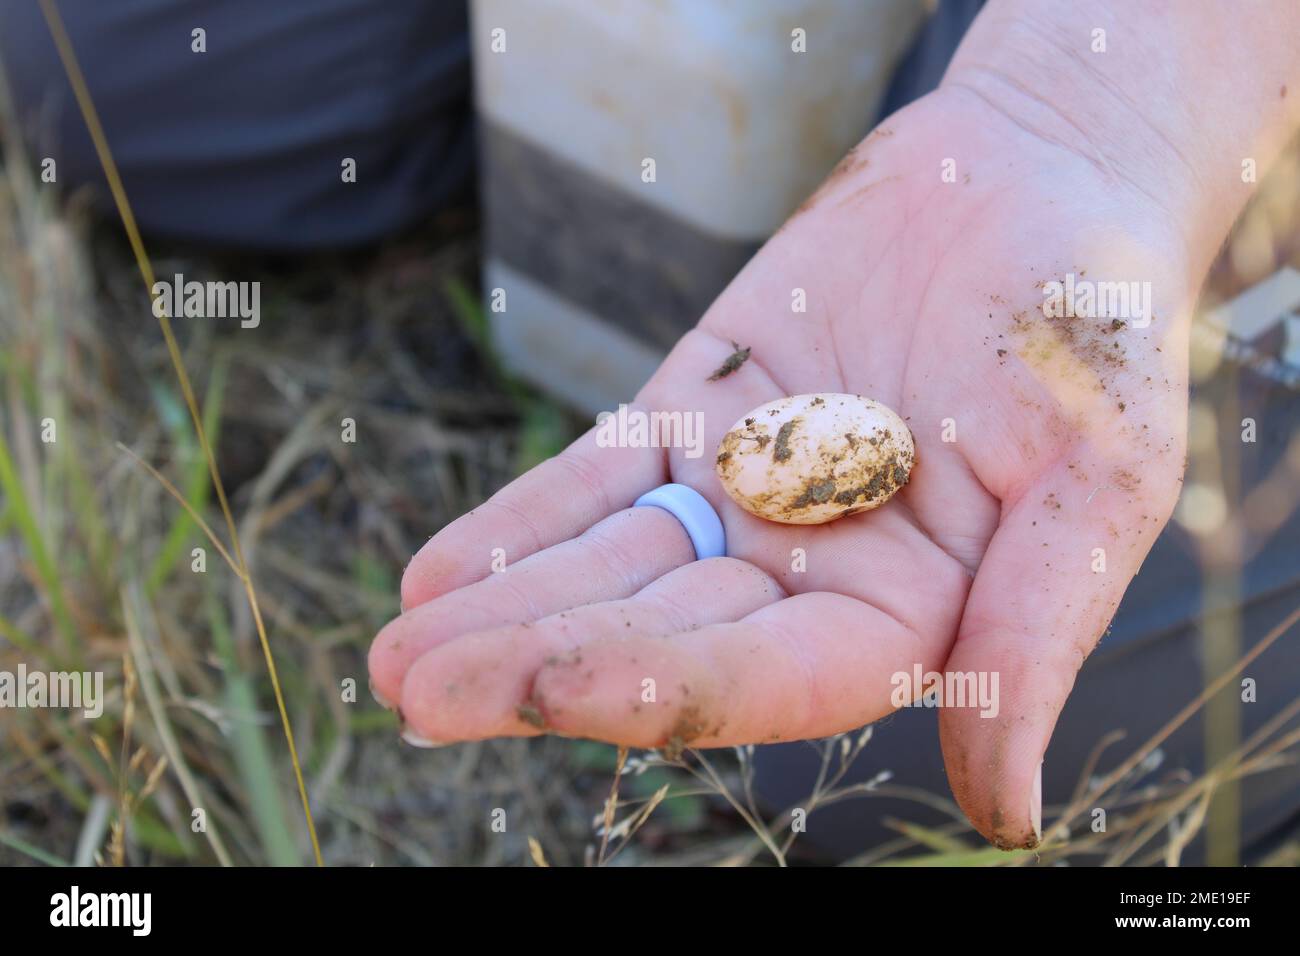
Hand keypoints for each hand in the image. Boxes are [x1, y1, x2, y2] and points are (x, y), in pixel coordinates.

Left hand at [369, 83, 1196, 849]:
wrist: (1035, 183)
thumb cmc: (1095, 327)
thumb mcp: (1099, 476)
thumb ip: (1038, 633)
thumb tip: (1010, 814)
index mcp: (907, 618)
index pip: (769, 678)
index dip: (664, 683)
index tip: (555, 686)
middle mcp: (808, 574)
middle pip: (659, 632)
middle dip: (541, 663)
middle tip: (418, 694)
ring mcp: (739, 496)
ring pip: (609, 567)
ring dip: (507, 606)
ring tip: (400, 654)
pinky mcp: (692, 417)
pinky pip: (596, 478)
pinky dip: (522, 521)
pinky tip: (440, 573)